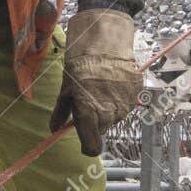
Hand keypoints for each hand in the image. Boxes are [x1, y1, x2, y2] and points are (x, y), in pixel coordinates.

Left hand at [51, 8, 142, 157]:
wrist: (105, 44)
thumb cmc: (80, 68)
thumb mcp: (65, 90)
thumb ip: (60, 114)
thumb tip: (54, 130)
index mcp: (90, 115)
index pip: (92, 146)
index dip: (87, 146)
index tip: (84, 141)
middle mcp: (110, 114)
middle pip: (101, 129)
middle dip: (94, 121)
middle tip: (88, 101)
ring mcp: (125, 105)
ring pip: (113, 117)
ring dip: (107, 110)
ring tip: (100, 89)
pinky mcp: (136, 95)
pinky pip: (125, 106)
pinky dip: (118, 100)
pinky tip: (112, 85)